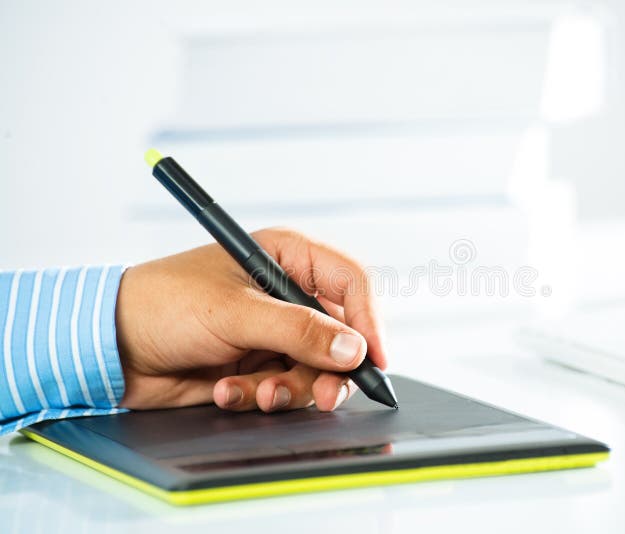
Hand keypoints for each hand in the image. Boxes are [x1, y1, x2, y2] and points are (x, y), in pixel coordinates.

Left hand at [115, 228, 386, 412]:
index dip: (368, 321)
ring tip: (254, 392)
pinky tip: (226, 390)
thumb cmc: (164, 304)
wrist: (110, 348)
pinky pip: (285, 389)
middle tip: (323, 396)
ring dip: (288, 389)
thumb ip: (298, 331)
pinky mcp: (258, 366)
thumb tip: (353, 350)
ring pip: (316, 370)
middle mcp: (286, 295)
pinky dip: (259, 396)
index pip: (350, 284)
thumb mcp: (235, 313)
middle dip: (329, 370)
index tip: (373, 359)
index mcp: (286, 258)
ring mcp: (273, 334)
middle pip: (340, 336)